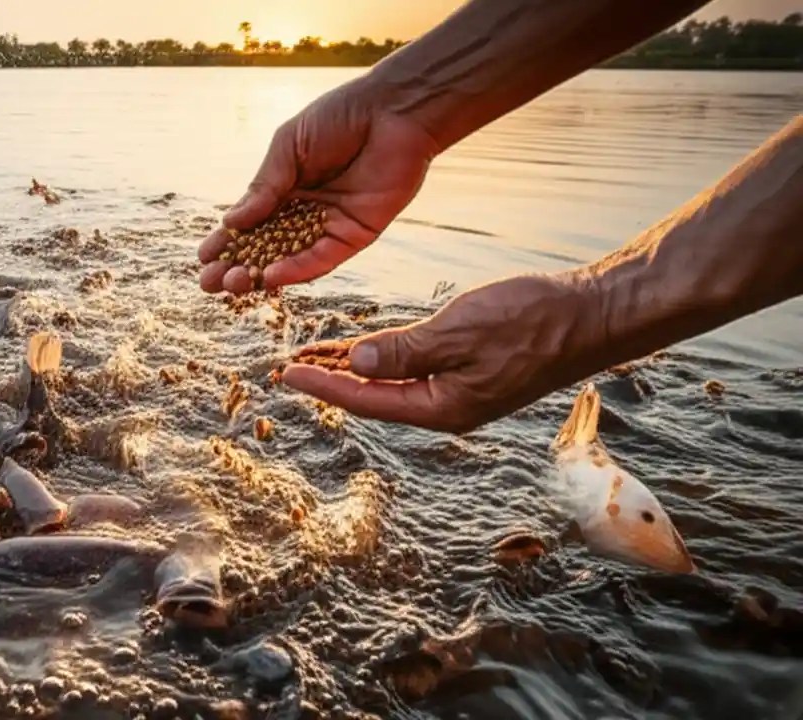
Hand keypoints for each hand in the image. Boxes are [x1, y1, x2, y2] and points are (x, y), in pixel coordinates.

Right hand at [198, 72, 439, 294]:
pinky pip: (322, 259)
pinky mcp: (354, 236)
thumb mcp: (288, 146)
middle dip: (236, 267)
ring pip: (289, 260)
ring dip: (260, 274)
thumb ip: (264, 185)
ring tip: (233, 284)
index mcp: (284, 189)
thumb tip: (231, 221)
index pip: (249, 223)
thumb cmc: (340, 117)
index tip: (202, 257)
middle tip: (210, 283)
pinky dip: (297, 270)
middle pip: (265, 249)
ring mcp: (328, 227)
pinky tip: (271, 276)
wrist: (393, 111)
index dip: (226, 242)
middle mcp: (304, 213)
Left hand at [281, 272, 606, 432]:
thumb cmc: (533, 320)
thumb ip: (405, 350)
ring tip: (317, 352)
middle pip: (376, 396)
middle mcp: (450, 408)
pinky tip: (369, 345)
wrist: (594, 314)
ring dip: (357, 367)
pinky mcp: (474, 372)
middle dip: (333, 379)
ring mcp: (463, 392)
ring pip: (395, 382)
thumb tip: (358, 363)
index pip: (368, 400)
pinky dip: (387, 357)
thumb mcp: (460, 331)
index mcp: (444, 408)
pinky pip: (416, 369)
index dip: (325, 384)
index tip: (286, 372)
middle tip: (291, 363)